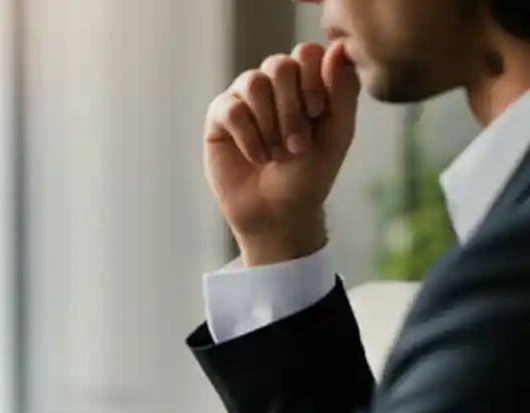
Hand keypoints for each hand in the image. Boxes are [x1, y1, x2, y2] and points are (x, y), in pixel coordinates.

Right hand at [204, 41, 359, 266]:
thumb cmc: (309, 175)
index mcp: (305, 81)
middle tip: (297, 144)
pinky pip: (230, 109)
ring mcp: (244, 99)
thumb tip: (336, 48)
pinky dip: (248, 136)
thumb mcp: (337, 134)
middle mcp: (274, 85)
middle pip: (278, 65)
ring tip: (276, 153)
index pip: (307, 53)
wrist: (277, 213)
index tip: (318, 114)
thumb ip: (343, 91)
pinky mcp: (219, 118)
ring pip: (252, 83)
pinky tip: (257, 158)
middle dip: (291, 108)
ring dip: (270, 123)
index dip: (313, 80)